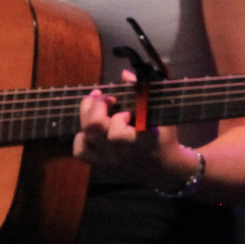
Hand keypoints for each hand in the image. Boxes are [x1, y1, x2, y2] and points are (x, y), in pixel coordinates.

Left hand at [72, 69, 192, 188]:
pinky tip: (91, 129)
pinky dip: (82, 137)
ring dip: (89, 115)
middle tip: (108, 98)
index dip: (121, 115)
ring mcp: (111, 160)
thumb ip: (144, 93)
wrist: (164, 168)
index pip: (120, 131)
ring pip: (87, 134)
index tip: (131, 110)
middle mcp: (123, 153)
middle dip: (99, 105)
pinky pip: (80, 151)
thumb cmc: (164, 136)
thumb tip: (124, 75)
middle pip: (95, 126)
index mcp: (142, 141)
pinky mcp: (102, 164)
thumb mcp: (161, 113)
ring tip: (97, 105)